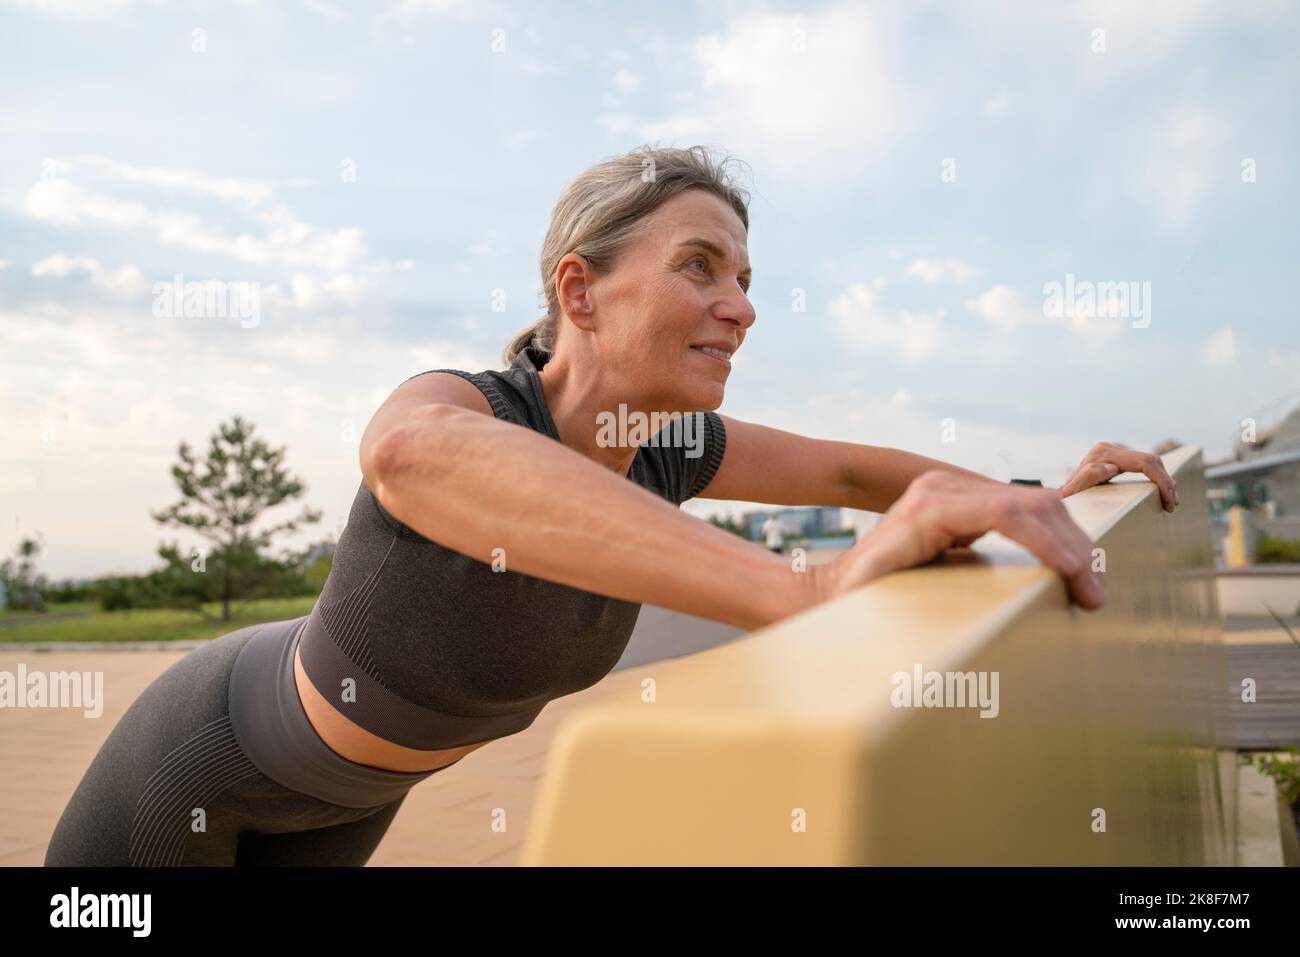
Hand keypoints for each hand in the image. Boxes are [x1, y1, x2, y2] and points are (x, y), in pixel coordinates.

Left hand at [817, 470, 1103, 608]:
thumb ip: (913, 600)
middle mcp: (943, 488)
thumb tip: (958, 628)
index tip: (1077, 578)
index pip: (1006, 511)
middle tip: (1095, 595)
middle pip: (1029, 502)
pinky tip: (1071, 567)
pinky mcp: (966, 502)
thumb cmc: (855, 600)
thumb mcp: (881, 595)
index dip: (1048, 542)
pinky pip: (1022, 510)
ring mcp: (956, 490)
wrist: (834, 583)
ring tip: (1089, 586)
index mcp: (926, 507)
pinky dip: (1053, 536)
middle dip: (1070, 545)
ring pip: (1034, 503)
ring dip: (1069, 541)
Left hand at [1059, 442, 1177, 511]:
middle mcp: (1108, 449)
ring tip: (1171, 501)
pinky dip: (1155, 478)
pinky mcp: (1114, 459)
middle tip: (1173, 505)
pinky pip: (1142, 465)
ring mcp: (1112, 453)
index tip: (1169, 502)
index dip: (1162, 481)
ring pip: (1150, 462)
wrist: (1055, 498)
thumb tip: (1112, 467)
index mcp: (1103, 454)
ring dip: (1164, 480)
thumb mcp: (1072, 492)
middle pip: (1151, 460)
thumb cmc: (1064, 500)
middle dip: (1166, 482)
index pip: (1145, 463)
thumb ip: (1087, 477)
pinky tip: (1162, 491)